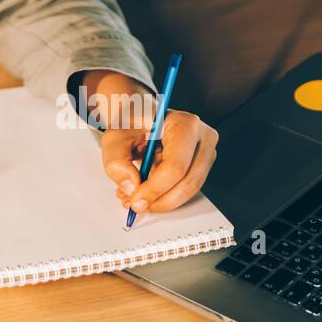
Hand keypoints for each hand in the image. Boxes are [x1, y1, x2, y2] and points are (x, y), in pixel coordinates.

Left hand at [84, 71, 218, 214]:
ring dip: (162, 200)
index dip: (155, 189)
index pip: (176, 165)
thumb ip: (116, 161)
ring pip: (189, 189)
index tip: (136, 200)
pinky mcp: (202, 164)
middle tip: (137, 205)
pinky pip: (187, 188)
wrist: (141, 116)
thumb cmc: (132, 122)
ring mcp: (206, 151)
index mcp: (184, 123)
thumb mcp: (114, 137)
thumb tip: (132, 186)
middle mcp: (203, 137)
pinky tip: (146, 191)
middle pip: (189, 182)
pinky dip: (166, 195)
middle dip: (161, 200)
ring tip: (136, 197)